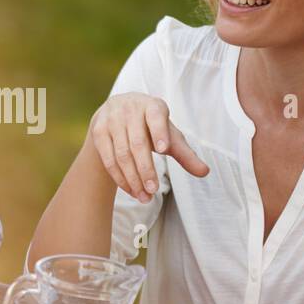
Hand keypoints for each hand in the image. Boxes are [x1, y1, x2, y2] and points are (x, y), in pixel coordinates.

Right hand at [88, 92, 208, 202]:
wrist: (116, 111)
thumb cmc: (150, 126)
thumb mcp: (169, 135)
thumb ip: (185, 154)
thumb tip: (205, 172)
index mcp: (153, 106)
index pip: (156, 118)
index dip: (160, 132)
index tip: (164, 149)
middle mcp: (130, 109)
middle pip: (137, 143)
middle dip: (145, 169)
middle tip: (153, 190)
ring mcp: (112, 119)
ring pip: (121, 154)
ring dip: (133, 179)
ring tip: (144, 197)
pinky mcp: (99, 131)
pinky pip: (108, 159)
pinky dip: (120, 177)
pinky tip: (131, 190)